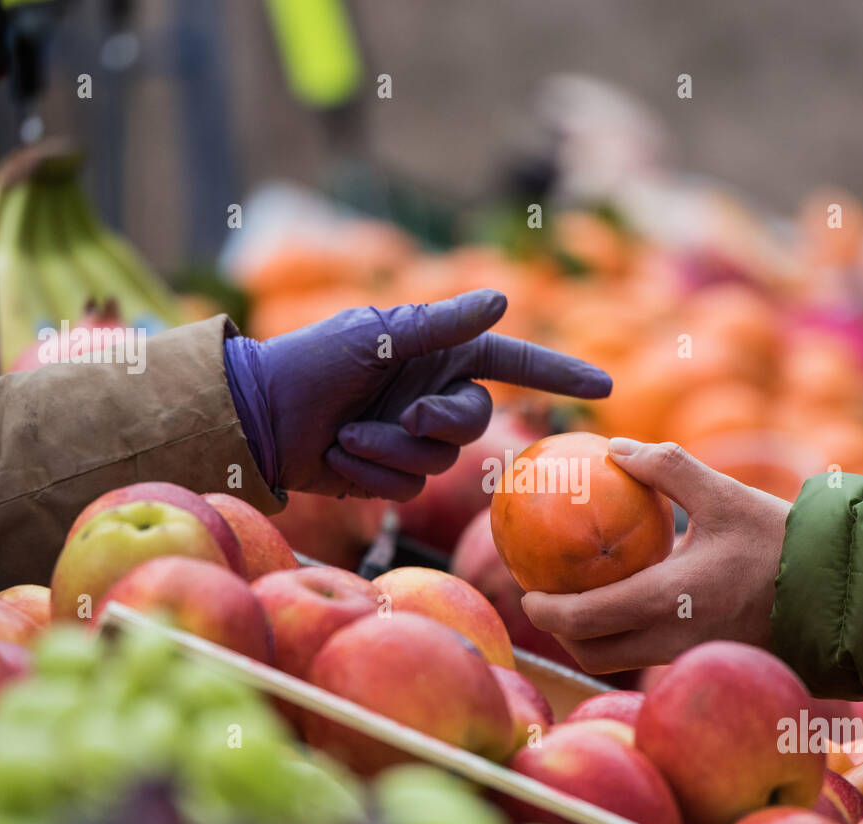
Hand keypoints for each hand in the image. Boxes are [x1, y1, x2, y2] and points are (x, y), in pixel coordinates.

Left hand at [224, 289, 610, 498]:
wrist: (260, 417)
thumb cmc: (312, 362)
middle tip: (406, 415)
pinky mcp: (390, 472)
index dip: (558, 374)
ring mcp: (412, 435)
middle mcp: (432, 392)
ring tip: (348, 435)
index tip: (603, 387)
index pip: (512, 361)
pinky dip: (372, 471)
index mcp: (438, 352)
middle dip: (439, 421)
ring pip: (439, 460)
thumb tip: (501, 299)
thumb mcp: (376, 333)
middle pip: (474, 421)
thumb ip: (440, 324)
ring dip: (391, 450)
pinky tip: (339, 455)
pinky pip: (407, 485)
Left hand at [521, 439, 790, 674]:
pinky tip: (640, 601)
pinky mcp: (713, 659)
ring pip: (624, 660)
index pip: (584, 620)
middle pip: (594, 655)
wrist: (847, 596)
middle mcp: (674, 640)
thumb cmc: (785, 543)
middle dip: (563, 633)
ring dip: (598, 636)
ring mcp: (694, 656)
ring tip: (590, 598)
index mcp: (668, 601)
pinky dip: (634, 636)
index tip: (527, 592)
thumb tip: (617, 448)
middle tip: (549, 600)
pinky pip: (656, 655)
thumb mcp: (725, 494)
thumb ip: (668, 468)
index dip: (545, 611)